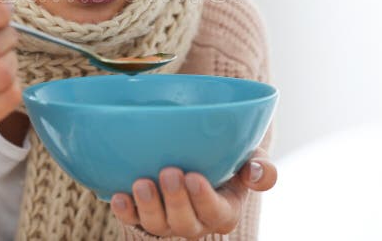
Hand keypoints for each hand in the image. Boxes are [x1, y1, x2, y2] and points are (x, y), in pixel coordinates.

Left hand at [110, 148, 276, 238]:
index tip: (194, 176)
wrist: (200, 155)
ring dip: (148, 207)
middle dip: (176, 201)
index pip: (216, 213)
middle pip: (185, 223)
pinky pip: (133, 219)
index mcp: (224, 211)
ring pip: (158, 226)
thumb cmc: (229, 159)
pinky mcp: (143, 214)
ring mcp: (167, 220)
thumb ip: (262, 168)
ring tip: (142, 182)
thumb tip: (256, 172)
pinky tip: (118, 196)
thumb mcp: (252, 159)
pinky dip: (125, 211)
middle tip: (169, 172)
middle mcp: (195, 221)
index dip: (204, 199)